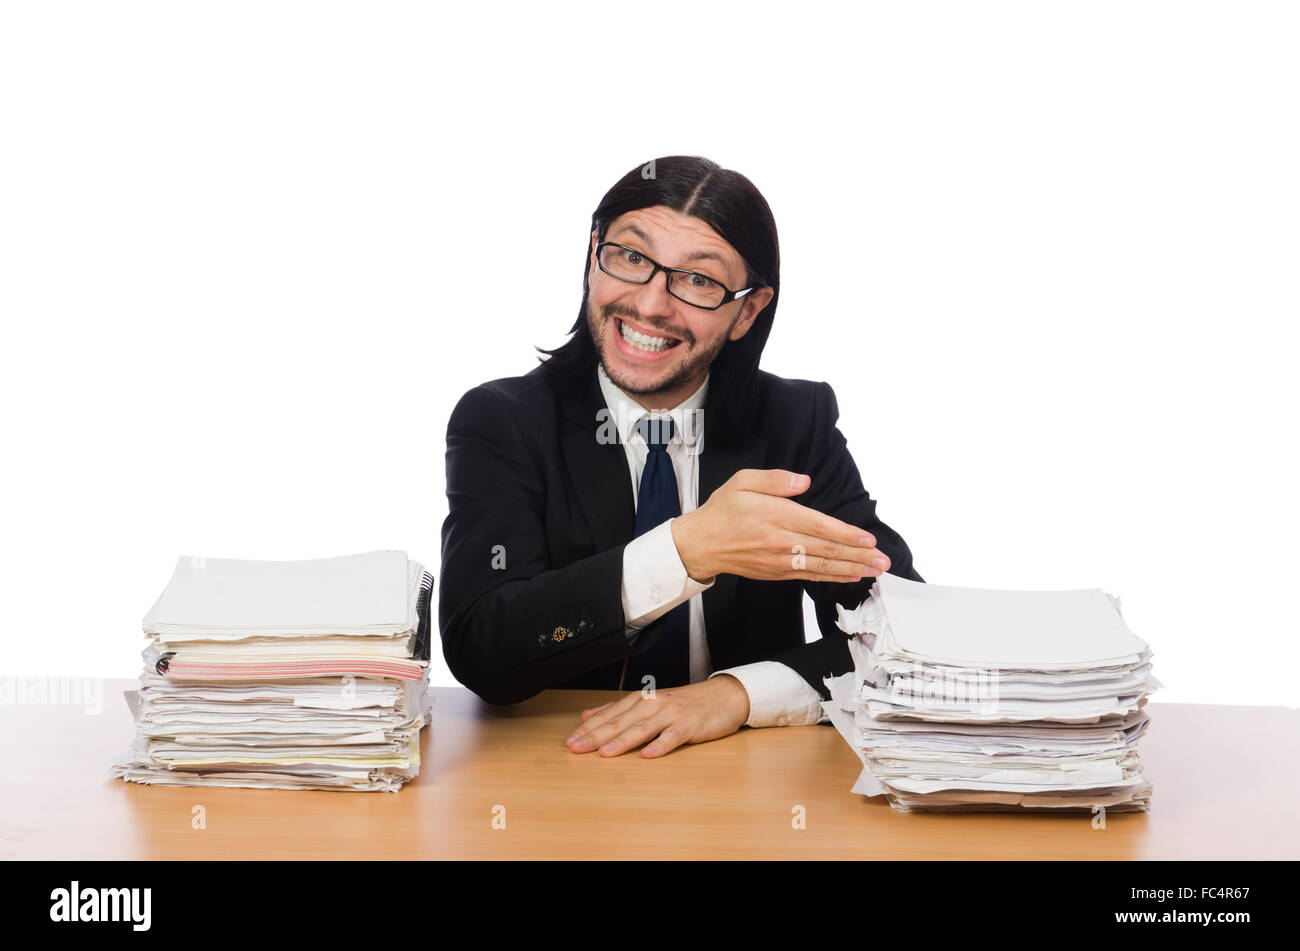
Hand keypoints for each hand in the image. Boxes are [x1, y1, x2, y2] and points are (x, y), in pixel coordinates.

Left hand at [564, 675, 750, 757]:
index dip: (589, 728)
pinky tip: (648, 755)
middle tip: (576, 748)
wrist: (723, 696)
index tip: (570, 741)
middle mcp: (653, 704)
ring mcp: (672, 714)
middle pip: (621, 721)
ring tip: (604, 753)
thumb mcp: (650, 703)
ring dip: (622, 740)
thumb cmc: (685, 704)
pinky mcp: (690, 725)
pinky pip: (673, 737)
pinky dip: (660, 745)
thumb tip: (586, 716)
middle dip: (596, 735)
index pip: (609, 714)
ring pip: (643, 728)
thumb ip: (618, 710)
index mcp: (641, 700)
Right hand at [670, 468, 890, 583]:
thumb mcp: (743, 481)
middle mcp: (780, 541)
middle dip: (859, 556)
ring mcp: (779, 561)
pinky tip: (849, 576)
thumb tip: (804, 481)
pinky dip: (832, 577)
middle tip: (883, 560)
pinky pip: (810, 576)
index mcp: (776, 515)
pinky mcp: (777, 573)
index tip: (868, 540)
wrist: (701, 544)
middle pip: (826, 550)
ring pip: (822, 567)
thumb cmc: (723, 511)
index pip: (819, 526)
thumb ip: (775, 479)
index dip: (846, 535)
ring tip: (874, 571)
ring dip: (851, 569)